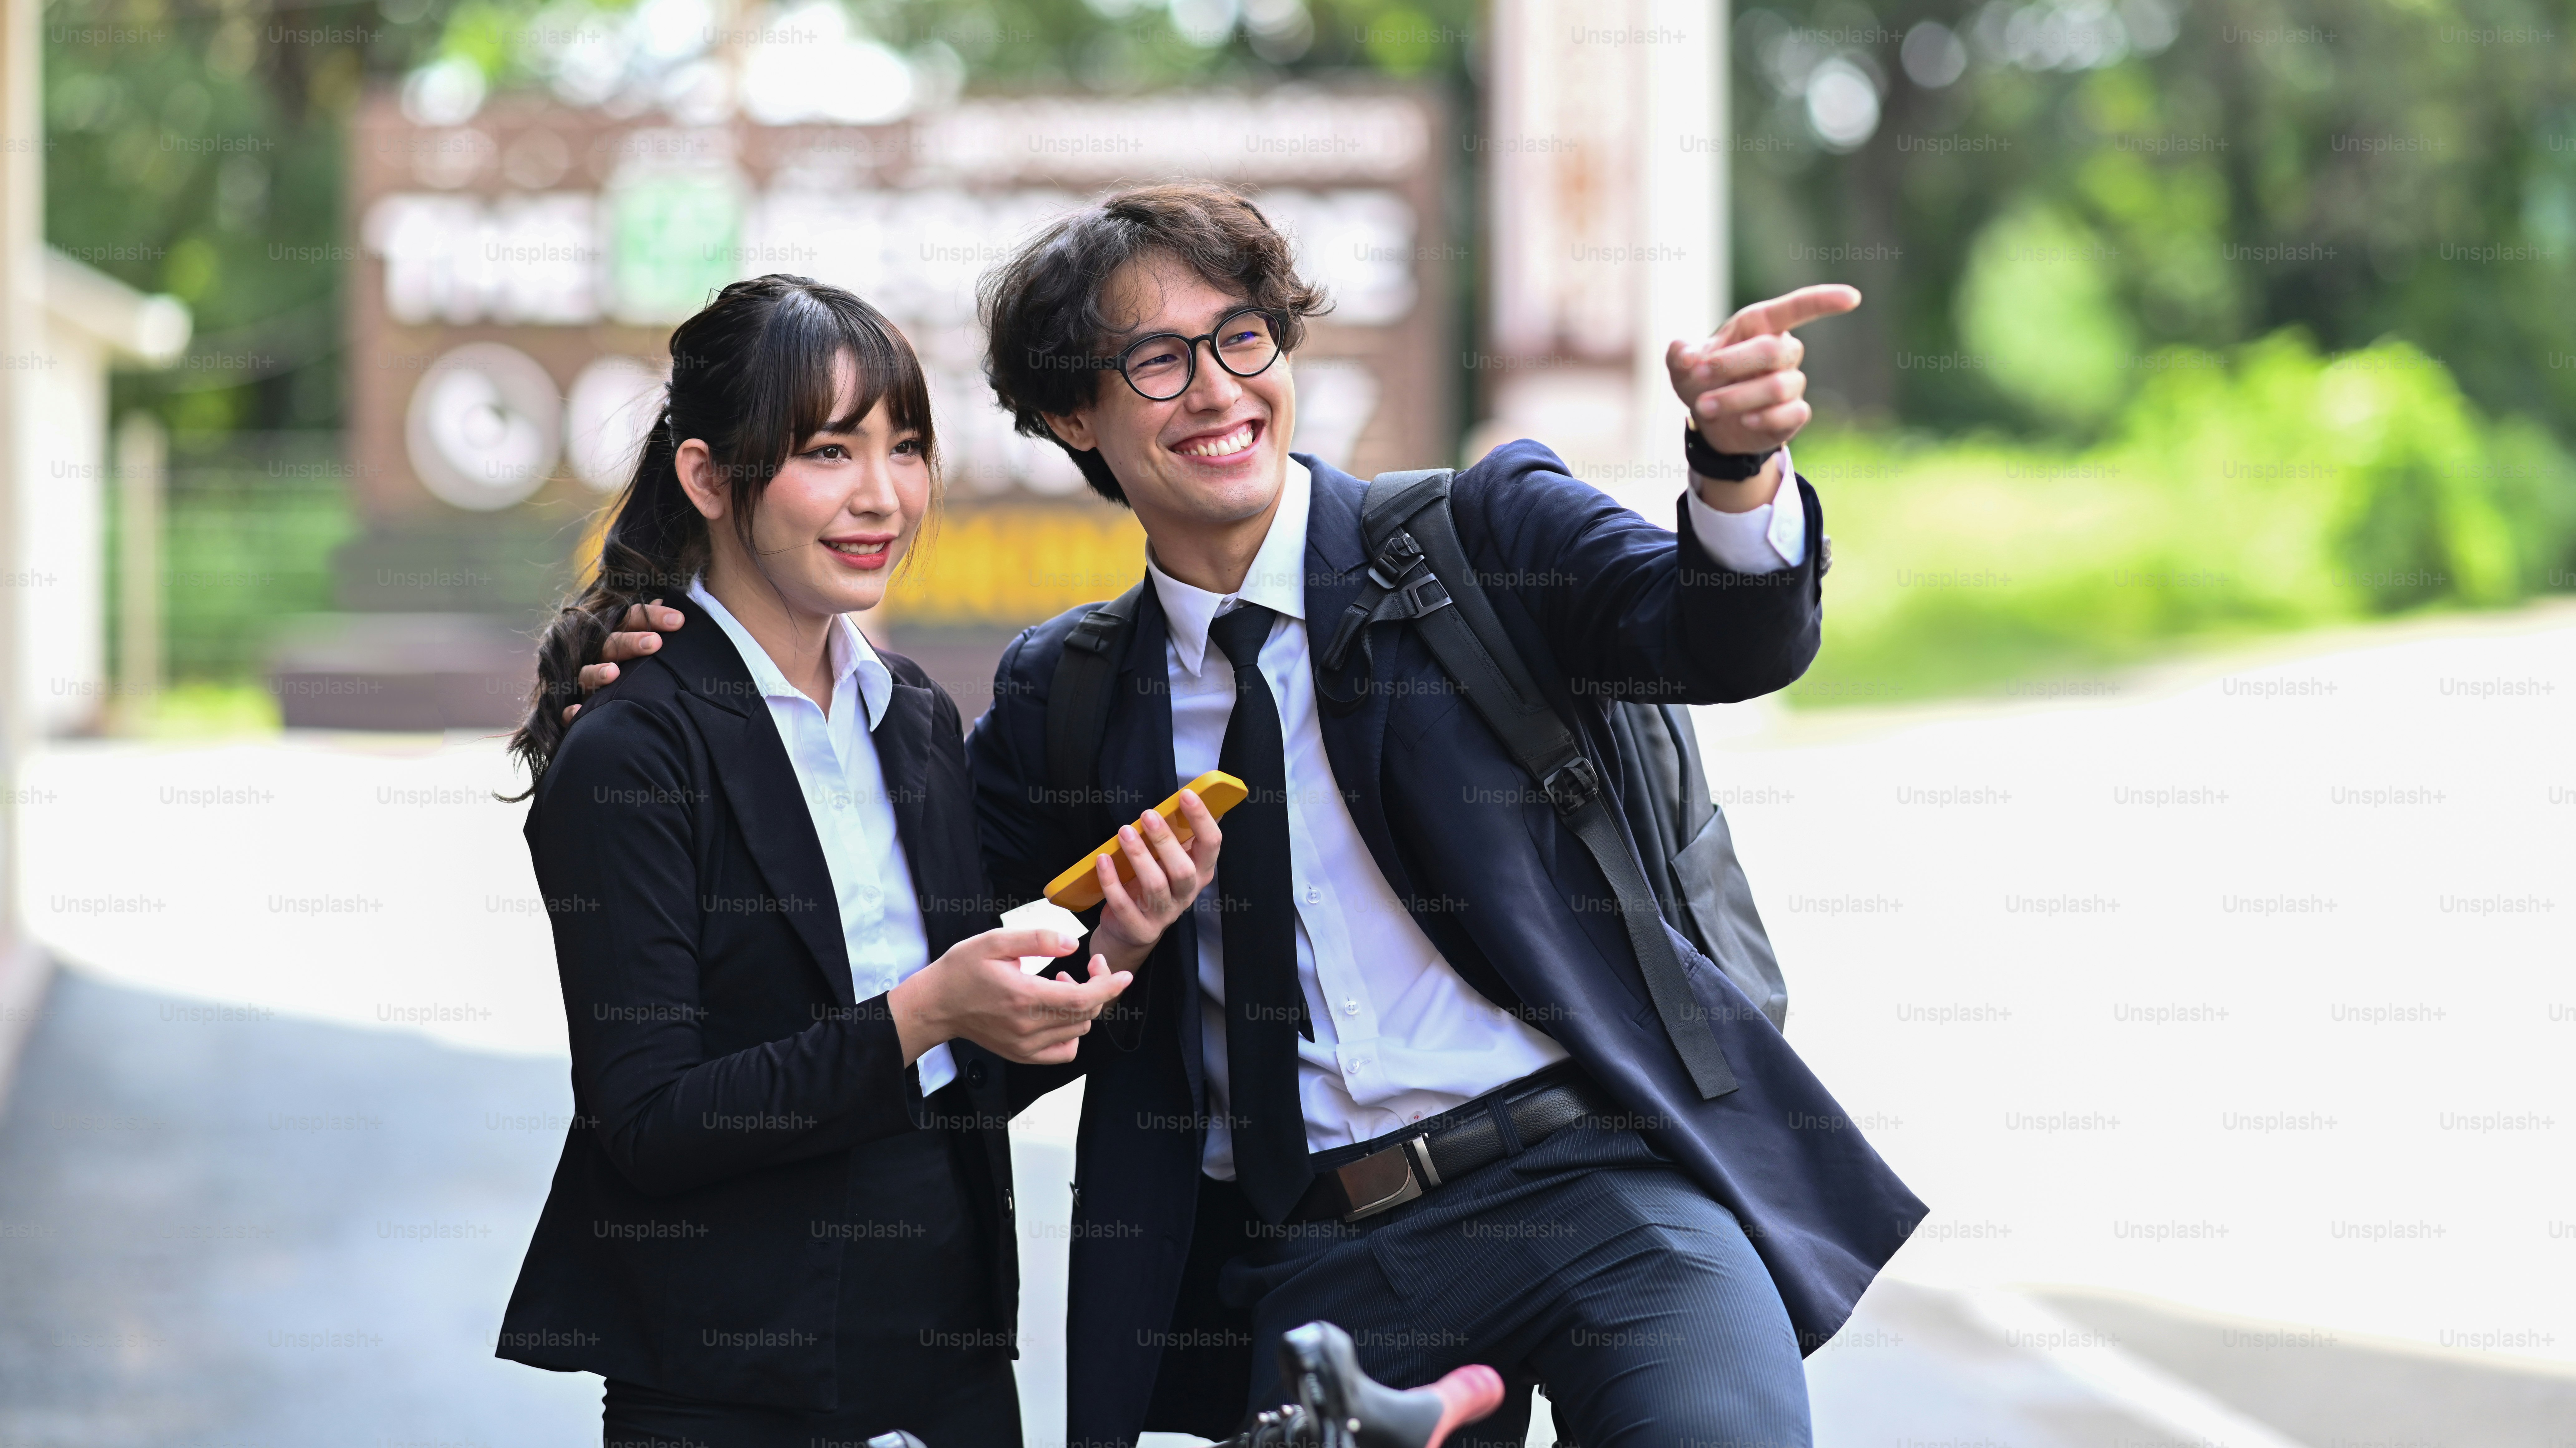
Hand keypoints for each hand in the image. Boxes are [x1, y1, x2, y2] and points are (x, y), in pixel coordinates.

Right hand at [562, 600, 687, 722]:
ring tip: (613, 672)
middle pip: (612, 643)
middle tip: (655, 643)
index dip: (654, 617)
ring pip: (587, 673)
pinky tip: (578, 711)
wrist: (622, 714)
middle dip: (632, 642)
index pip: (634, 618)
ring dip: (598, 672)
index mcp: (622, 637)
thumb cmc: (645, 673)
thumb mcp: (653, 650)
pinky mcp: (578, 707)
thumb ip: (660, 634)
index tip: (679, 621)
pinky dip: (572, 711)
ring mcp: (587, 682)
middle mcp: (602, 656)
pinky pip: (569, 709)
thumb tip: (679, 617)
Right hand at [888, 929, 1132, 1066]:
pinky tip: (1057, 1012)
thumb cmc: (962, 970)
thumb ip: (1037, 939)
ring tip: (1061, 984)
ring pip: (1077, 1031)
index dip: (1108, 987)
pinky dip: (1071, 1032)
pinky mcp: (1022, 1054)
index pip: (1082, 999)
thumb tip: (1073, 944)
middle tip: (1088, 967)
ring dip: (1082, 1007)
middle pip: (1084, 1015)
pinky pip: (1063, 1051)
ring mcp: (1025, 1045)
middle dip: (1097, 988)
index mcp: (1023, 997)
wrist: (936, 1005)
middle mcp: (1027, 1027)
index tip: (1124, 974)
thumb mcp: (994, 941)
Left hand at [1087, 788, 1222, 974]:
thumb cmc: (1153, 882)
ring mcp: (1165, 913)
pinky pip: (1124, 905)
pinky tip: (1102, 860)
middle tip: (1147, 814)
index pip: (1211, 845)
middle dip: (1166, 840)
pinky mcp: (1140, 928)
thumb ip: (1180, 834)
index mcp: (1200, 872)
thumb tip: (1192, 795)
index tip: (1186, 794)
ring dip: (1139, 856)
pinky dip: (1112, 881)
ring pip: (1156, 885)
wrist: (1131, 928)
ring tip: (1124, 832)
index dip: (1202, 819)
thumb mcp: (1169, 859)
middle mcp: (1187, 894)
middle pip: (1183, 870)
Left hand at [1665, 284, 1861, 458]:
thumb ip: (1681, 355)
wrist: (1709, 420)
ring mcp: (1791, 383)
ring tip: (1704, 406)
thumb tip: (1686, 355)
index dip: (1824, 301)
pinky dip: (1764, 418)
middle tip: (1700, 376)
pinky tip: (1745, 421)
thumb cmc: (1702, 380)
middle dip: (1733, 364)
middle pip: (1773, 350)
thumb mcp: (1683, 366)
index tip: (1852, 298)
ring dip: (1736, 397)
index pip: (1798, 308)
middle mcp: (1783, 351)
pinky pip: (1789, 414)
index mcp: (1761, 327)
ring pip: (1777, 386)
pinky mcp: (1793, 414)